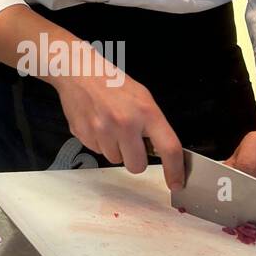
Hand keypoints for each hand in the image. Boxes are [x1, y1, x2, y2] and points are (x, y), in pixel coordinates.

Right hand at [51, 61, 184, 189]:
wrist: (79, 72)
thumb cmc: (112, 82)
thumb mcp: (143, 97)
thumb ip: (153, 124)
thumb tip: (161, 151)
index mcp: (146, 112)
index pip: (168, 149)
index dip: (175, 171)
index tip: (176, 183)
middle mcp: (124, 123)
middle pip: (137, 166)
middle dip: (135, 158)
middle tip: (130, 140)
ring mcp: (102, 130)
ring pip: (115, 160)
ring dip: (115, 149)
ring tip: (110, 125)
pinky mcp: (84, 135)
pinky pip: (97, 151)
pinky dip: (99, 142)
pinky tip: (97, 123)